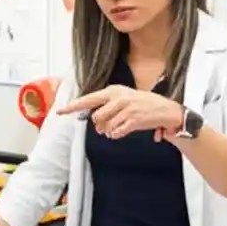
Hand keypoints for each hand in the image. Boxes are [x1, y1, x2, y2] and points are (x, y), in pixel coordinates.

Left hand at [56, 85, 182, 140]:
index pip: (88, 99)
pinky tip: (123, 130)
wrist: (165, 110)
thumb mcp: (123, 99)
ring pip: (106, 126)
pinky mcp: (133, 120)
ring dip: (109, 131)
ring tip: (120, 126)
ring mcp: (126, 108)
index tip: (61, 111)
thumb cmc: (143, 104)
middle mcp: (118, 98)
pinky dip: (117, 134)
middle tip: (107, 125)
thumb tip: (96, 124)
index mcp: (113, 91)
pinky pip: (116, 132)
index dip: (73, 106)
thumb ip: (107, 109)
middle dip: (100, 124)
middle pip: (96, 116)